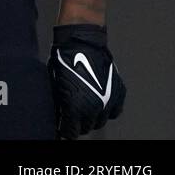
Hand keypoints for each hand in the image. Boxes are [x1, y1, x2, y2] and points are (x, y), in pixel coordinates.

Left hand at [48, 23, 125, 138]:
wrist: (81, 42)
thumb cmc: (63, 60)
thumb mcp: (55, 85)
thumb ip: (59, 105)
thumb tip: (59, 116)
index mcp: (75, 108)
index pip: (71, 132)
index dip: (65, 131)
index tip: (62, 128)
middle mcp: (94, 108)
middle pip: (86, 128)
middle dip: (78, 124)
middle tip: (72, 118)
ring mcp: (108, 101)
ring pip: (100, 121)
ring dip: (92, 118)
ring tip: (83, 110)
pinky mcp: (119, 93)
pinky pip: (114, 112)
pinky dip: (106, 110)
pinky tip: (98, 104)